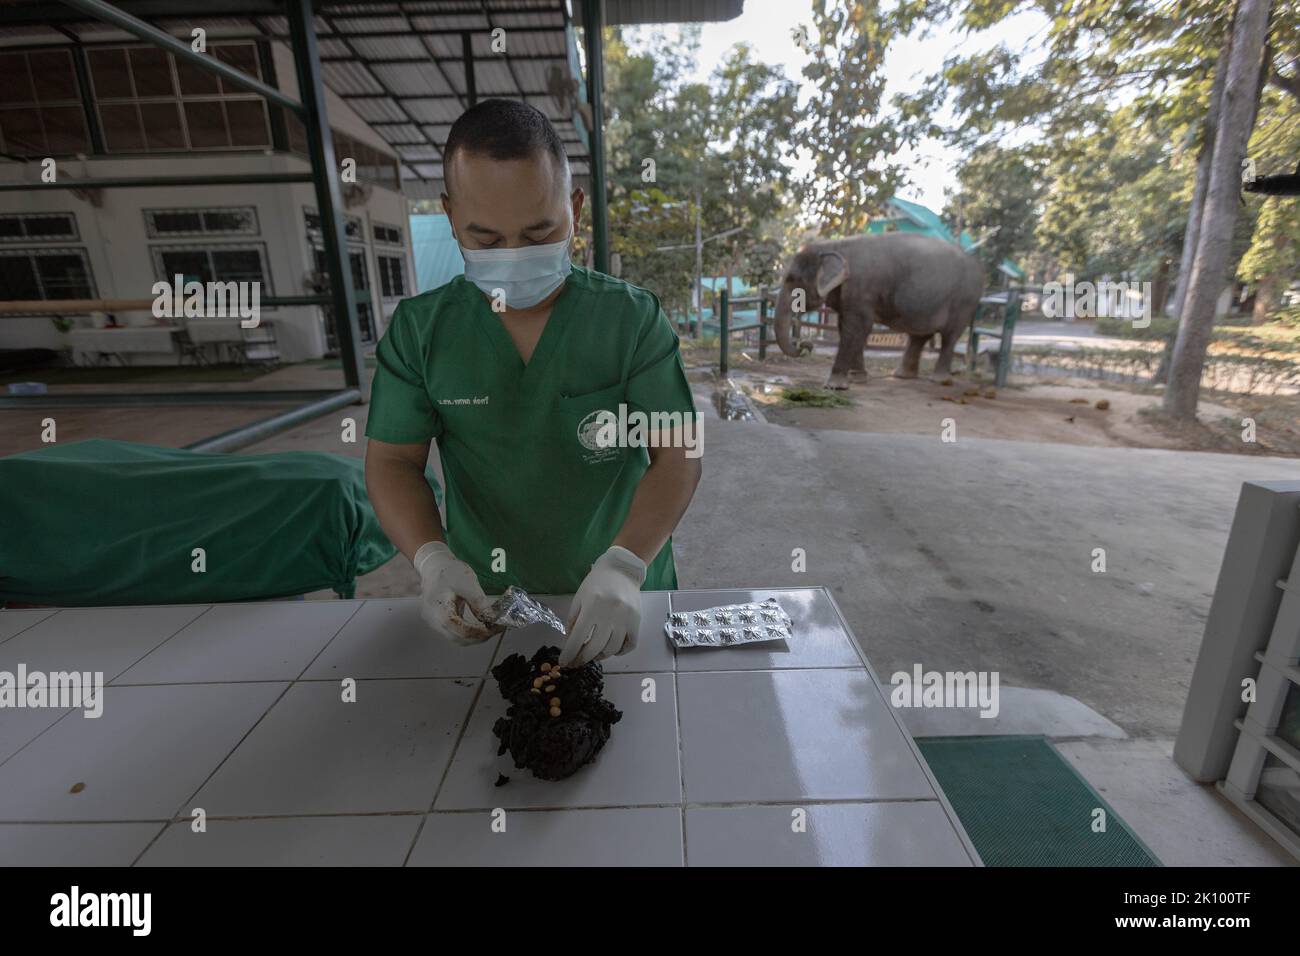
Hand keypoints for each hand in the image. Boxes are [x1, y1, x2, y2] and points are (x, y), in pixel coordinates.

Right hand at [414, 541, 501, 644]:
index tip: (498, 627)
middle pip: (460, 639)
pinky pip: (455, 632)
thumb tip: (492, 618)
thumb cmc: (448, 571)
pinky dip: (469, 631)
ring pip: (458, 638)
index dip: (483, 632)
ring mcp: (435, 623)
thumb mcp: (468, 584)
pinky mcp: (438, 621)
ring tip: (491, 627)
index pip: (464, 632)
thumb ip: (479, 603)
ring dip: (475, 636)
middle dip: (481, 636)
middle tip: (497, 628)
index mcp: (440, 613)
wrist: (433, 565)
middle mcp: (434, 622)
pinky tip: (481, 624)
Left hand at [561, 546, 645, 666]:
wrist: (622, 570)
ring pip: (612, 649)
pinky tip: (611, 649)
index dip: (570, 653)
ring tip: (593, 655)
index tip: (564, 663)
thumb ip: (573, 621)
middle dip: (583, 658)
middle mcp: (609, 614)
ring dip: (600, 656)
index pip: (578, 637)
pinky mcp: (637, 621)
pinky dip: (620, 652)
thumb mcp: (579, 598)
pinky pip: (630, 645)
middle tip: (577, 662)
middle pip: (595, 647)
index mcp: (591, 607)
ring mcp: (625, 618)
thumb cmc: (596, 583)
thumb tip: (570, 644)